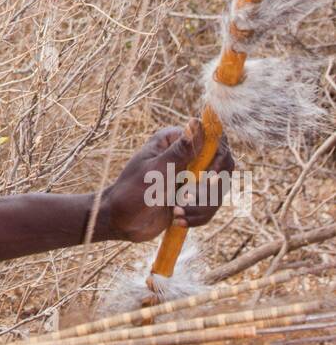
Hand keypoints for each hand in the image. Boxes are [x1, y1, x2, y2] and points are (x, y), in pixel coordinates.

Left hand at [104, 120, 234, 242]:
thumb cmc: (131, 191)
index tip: (210, 177)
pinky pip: (211, 206)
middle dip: (208, 190)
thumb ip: (180, 151)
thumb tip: (197, 123)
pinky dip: (198, 216)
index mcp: (175, 140)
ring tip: (175, 212)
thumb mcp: (156, 171)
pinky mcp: (194, 197)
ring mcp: (192, 176)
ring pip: (218, 190)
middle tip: (185, 199)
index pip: (214, 139)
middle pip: (223, 166)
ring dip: (201, 207)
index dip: (219, 158)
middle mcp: (187, 155)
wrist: (121, 221)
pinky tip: (177, 219)